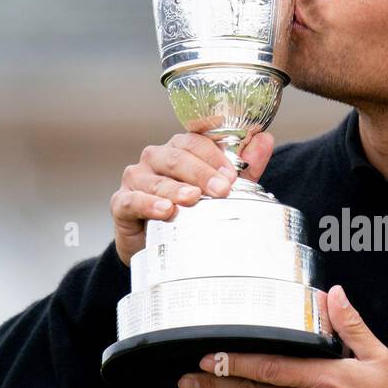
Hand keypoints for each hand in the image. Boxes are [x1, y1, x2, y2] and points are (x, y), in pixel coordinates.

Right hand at [111, 130, 274, 266]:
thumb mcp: (221, 191)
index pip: (194, 140)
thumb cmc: (189, 213)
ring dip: (176, 189)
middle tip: (221, 189)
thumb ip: (243, 168)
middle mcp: (155, 159)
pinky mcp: (121, 203)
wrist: (156, 248)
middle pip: (176, 156)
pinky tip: (166, 211)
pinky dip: (149, 204)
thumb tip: (265, 140)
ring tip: (193, 199)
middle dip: (201, 172)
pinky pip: (133, 200)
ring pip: (156, 178)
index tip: (233, 173)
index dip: (214, 154)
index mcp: (178, 150)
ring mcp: (136, 179)